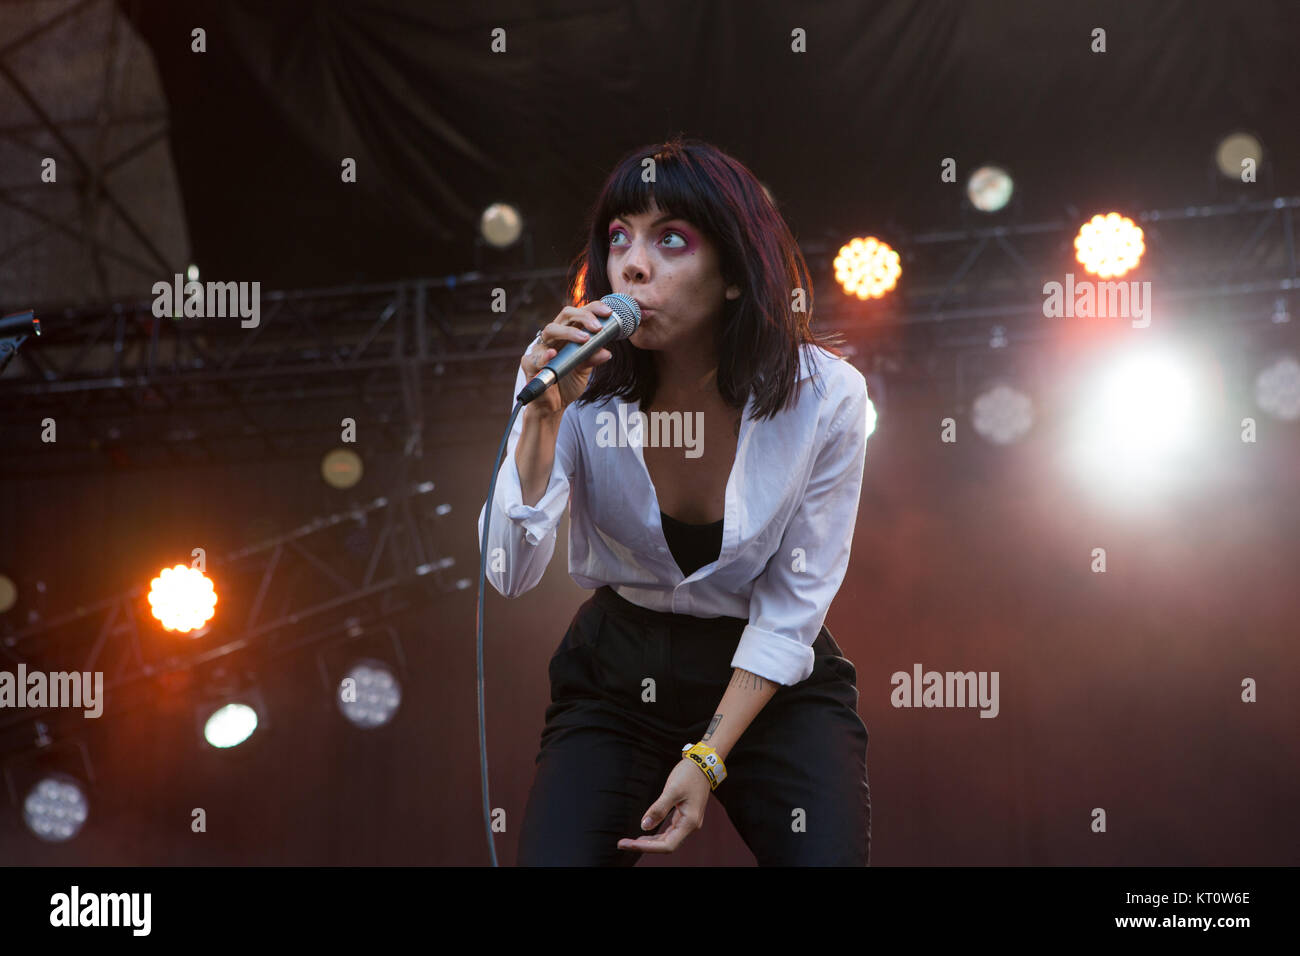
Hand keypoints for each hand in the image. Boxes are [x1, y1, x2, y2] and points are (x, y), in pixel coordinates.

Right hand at [521, 301, 615, 415]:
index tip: (608, 313)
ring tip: (584, 339)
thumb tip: (606, 352)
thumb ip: (593, 359)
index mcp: (568, 334)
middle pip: (565, 315)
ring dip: (568, 333)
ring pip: (551, 330)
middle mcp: (554, 337)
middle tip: (598, 327)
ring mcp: (540, 348)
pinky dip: (545, 355)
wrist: (554, 405)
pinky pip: (535, 357)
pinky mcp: (529, 363)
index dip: (593, 309)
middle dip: (583, 317)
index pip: (579, 314)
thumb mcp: (584, 370)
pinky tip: (553, 354)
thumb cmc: (567, 382)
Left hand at [617, 758, 711, 853]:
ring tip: (630, 841)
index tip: (629, 843)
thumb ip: (658, 809)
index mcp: (689, 822)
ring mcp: (688, 822)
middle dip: (644, 846)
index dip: (647, 847)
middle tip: (622, 844)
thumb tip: (644, 826)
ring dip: (649, 842)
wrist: (703, 764)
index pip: (667, 845)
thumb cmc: (689, 775)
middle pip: (666, 845)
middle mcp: (690, 826)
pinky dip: (656, 835)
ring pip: (667, 840)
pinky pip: (669, 831)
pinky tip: (644, 834)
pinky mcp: (684, 816)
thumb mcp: (672, 790)